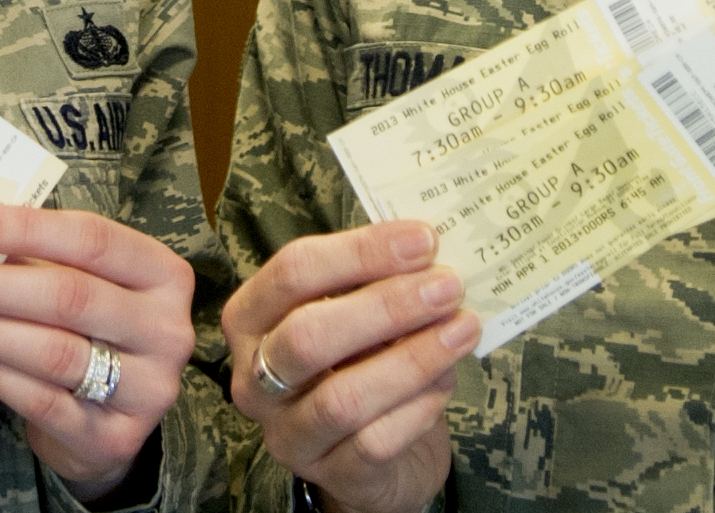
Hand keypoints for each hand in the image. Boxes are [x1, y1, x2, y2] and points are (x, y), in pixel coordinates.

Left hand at [0, 205, 194, 501]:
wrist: (110, 420)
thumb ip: (40, 258)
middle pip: (70, 297)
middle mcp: (168, 331)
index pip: (94, 239)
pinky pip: (40, 399)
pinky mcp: (113, 437)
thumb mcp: (85, 283)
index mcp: (165, 276)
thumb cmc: (90, 331)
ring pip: (53, 351)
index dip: (27, 229)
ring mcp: (147, 388)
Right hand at [219, 222, 476, 512]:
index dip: (360, 252)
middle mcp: (255, 379)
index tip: (423, 240)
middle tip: (447, 287)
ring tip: (463, 329)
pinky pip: (374, 442)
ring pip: (342, 398)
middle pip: (307, 336)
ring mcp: (289, 434)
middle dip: (386, 306)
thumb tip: (430, 247)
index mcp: (251, 319)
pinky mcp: (331, 475)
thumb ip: (378, 279)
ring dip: (413, 358)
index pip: (292, 272)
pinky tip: (447, 381)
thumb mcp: (358, 312)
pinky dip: (418, 407)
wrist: (374, 455)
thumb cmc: (361, 361)